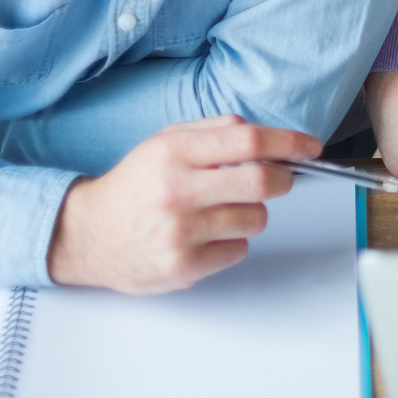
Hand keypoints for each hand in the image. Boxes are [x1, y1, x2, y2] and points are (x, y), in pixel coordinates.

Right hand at [46, 115, 318, 293]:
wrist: (86, 235)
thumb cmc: (134, 186)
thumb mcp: (164, 143)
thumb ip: (215, 131)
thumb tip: (266, 136)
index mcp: (173, 153)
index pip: (249, 141)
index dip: (289, 143)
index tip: (310, 147)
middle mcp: (175, 191)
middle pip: (261, 182)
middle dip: (282, 180)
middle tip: (276, 181)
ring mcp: (179, 232)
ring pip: (255, 219)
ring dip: (252, 213)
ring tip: (221, 211)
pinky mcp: (182, 266)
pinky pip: (238, 250)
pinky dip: (232, 242)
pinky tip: (204, 236)